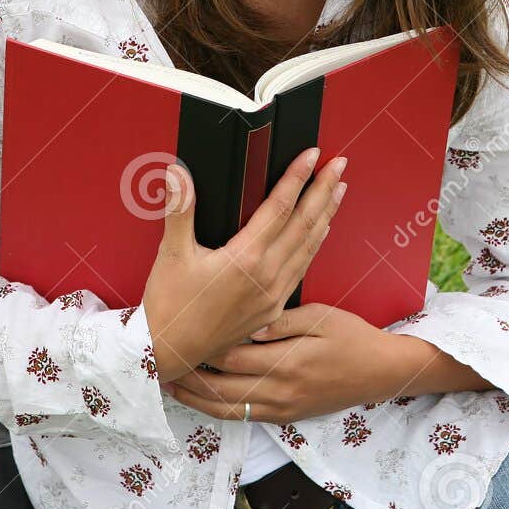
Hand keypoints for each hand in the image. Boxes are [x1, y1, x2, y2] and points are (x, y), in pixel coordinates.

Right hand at [142, 147, 348, 386]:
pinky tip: (319, 234)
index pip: (280, 207)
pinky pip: (301, 269)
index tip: (313, 155)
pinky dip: (314, 245)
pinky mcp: (271, 309)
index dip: (298, 177)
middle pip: (304, 224)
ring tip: (338, 191)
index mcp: (245, 259)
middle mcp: (266, 276)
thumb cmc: (168, 305)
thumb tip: (178, 173)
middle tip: (340, 164)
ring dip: (326, 215)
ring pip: (308, 247)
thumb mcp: (171, 254)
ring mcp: (272, 295)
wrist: (168, 353)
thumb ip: (180, 210)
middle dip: (324, 191)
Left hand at [160, 303, 411, 422]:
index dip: (200, 347)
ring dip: (195, 399)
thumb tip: (245, 324)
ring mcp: (281, 409)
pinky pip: (242, 417)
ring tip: (169, 385)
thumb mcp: (320, 316)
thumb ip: (280, 322)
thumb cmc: (351, 336)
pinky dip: (217, 409)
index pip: (230, 356)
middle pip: (220, 387)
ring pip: (227, 409)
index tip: (177, 333)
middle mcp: (279, 391)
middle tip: (159, 363)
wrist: (380, 373)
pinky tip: (201, 399)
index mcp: (287, 362)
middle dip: (188, 377)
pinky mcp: (284, 417)